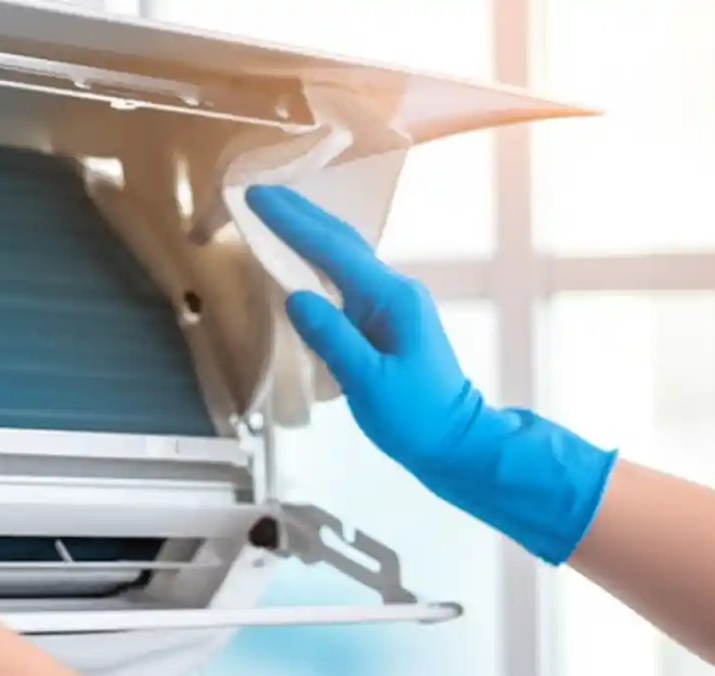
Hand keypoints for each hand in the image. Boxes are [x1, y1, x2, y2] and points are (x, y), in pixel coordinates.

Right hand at [246, 186, 615, 563]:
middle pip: (339, 241)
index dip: (292, 222)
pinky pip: (344, 278)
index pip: (332, 249)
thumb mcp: (369, 383)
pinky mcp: (385, 318)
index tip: (257, 197)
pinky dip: (317, 260)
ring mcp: (392, 303)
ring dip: (307, 232)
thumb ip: (332, 338)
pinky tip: (298, 258)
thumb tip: (294, 298)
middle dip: (298, 214)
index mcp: (391, 299)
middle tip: (258, 192)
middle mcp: (393, 291)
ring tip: (271, 214)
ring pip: (343, 256)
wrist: (457, 443)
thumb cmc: (417, 418)